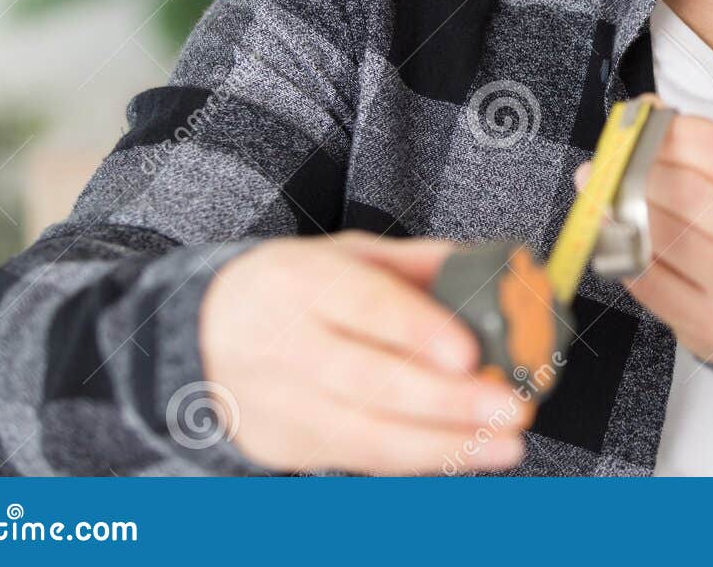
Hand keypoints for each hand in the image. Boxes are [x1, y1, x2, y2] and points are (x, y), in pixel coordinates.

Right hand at [199, 231, 532, 474]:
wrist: (201, 334)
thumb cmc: (292, 289)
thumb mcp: (345, 253)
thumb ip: (419, 262)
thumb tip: (495, 267)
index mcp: (300, 281)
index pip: (362, 305)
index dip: (418, 330)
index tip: (471, 352)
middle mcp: (284, 344)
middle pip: (370, 380)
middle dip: (449, 402)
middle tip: (511, 408)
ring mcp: (280, 403)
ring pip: (365, 435)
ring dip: (444, 446)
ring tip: (504, 445)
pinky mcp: (283, 446)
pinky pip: (358, 459)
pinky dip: (417, 459)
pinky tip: (466, 454)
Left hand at [578, 104, 712, 362]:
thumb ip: (708, 140)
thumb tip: (642, 114)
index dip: (673, 138)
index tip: (643, 127)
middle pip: (689, 196)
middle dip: (638, 171)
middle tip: (608, 161)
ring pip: (662, 238)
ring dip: (620, 209)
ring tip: (601, 192)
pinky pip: (649, 281)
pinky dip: (623, 251)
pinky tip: (614, 232)